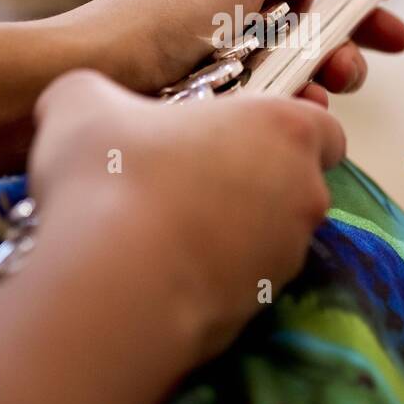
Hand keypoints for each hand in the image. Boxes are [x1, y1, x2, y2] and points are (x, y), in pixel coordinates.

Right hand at [28, 69, 344, 362]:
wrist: (112, 288)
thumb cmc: (114, 177)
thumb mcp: (83, 103)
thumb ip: (98, 93)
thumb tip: (86, 103)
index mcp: (284, 128)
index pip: (320, 125)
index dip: (282, 126)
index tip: (233, 129)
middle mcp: (303, 193)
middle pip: (295, 181)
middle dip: (250, 178)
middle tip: (183, 174)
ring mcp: (286, 257)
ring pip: (270, 235)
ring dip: (229, 229)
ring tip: (159, 226)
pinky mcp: (258, 310)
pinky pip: (240, 281)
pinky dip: (210, 273)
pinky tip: (155, 268)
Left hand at [55, 0, 403, 103]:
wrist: (107, 72)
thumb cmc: (172, 9)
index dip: (361, 14)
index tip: (395, 40)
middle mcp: (235, 18)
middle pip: (317, 41)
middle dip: (344, 55)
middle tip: (344, 72)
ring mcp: (223, 65)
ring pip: (298, 80)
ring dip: (318, 85)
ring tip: (316, 94)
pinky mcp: (213, 108)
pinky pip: (269, 110)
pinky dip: (285, 111)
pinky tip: (285, 116)